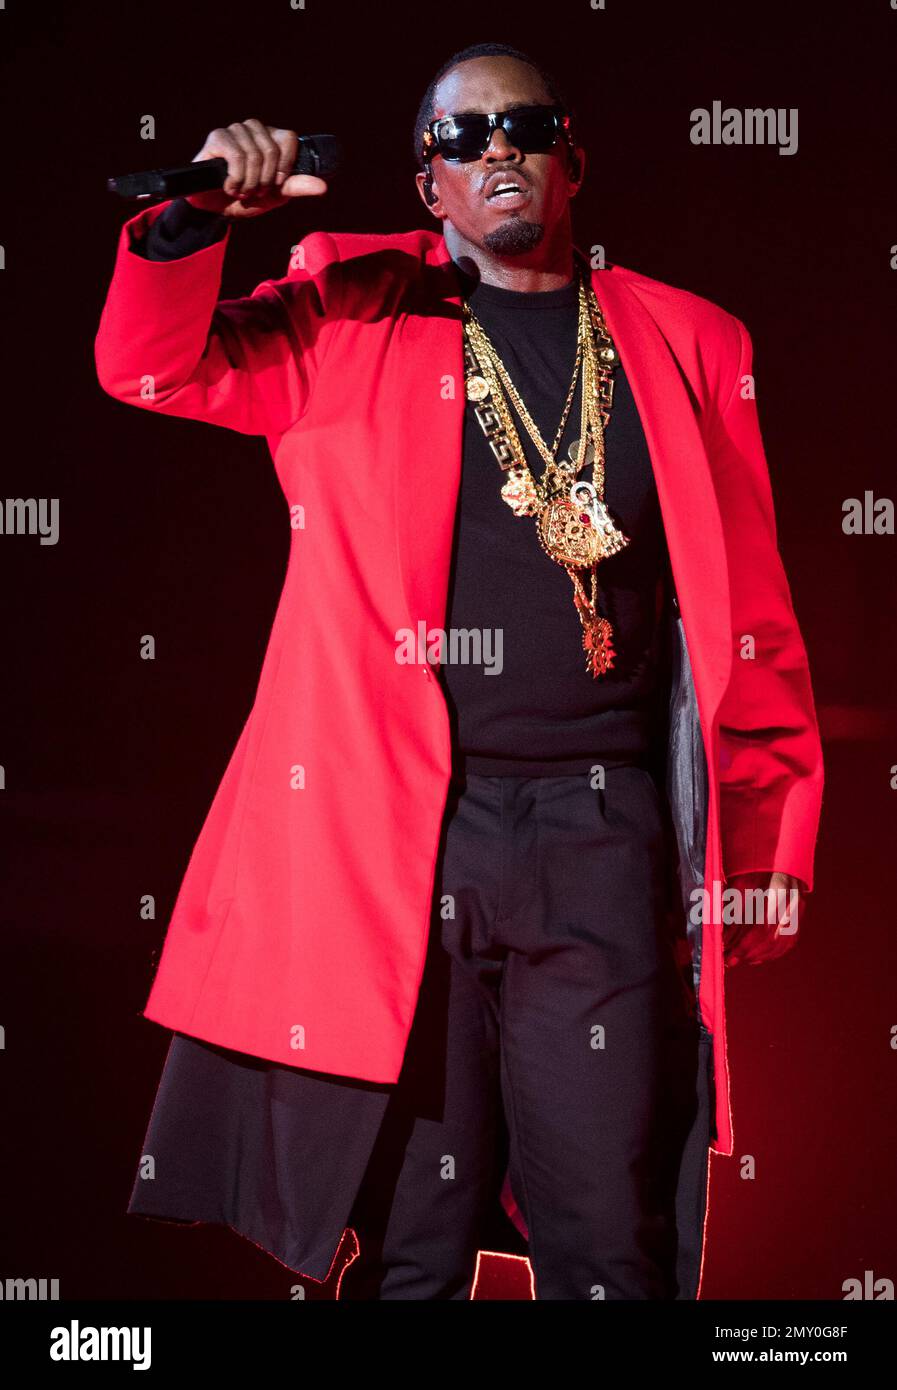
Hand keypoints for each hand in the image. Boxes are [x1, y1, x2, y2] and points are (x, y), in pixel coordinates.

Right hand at [184, 119, 327, 218]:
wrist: (215, 210)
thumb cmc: (245, 199)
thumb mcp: (275, 196)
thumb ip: (297, 187)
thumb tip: (323, 186)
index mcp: (270, 138)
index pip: (289, 138)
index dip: (285, 165)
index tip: (275, 184)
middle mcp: (253, 129)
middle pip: (272, 150)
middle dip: (264, 180)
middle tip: (254, 191)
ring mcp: (234, 131)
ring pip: (254, 155)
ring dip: (248, 183)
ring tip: (240, 190)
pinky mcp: (217, 137)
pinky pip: (237, 157)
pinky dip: (235, 180)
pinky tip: (229, 186)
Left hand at [723, 871, 803, 965]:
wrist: (777, 856)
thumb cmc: (754, 867)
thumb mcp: (739, 883)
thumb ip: (732, 910)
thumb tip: (723, 938)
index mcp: (778, 891)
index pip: (762, 928)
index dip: (744, 946)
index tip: (729, 955)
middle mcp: (793, 902)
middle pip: (773, 940)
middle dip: (749, 954)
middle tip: (731, 961)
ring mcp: (799, 910)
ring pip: (782, 943)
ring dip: (760, 956)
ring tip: (741, 960)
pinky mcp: (799, 916)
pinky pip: (790, 942)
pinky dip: (773, 953)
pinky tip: (757, 958)